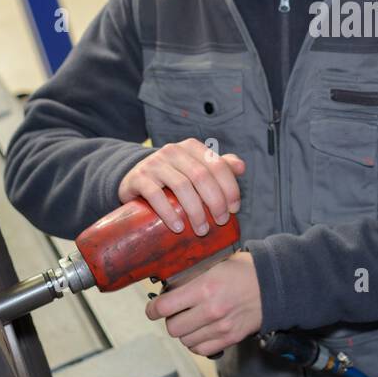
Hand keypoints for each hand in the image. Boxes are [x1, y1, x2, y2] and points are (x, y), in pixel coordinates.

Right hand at [118, 138, 245, 235]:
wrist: (135, 178)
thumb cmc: (174, 176)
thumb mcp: (196, 167)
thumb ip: (219, 166)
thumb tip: (241, 167)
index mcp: (192, 147)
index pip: (218, 165)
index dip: (230, 188)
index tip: (234, 210)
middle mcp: (173, 151)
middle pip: (201, 176)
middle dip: (215, 202)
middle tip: (220, 222)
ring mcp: (154, 163)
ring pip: (181, 186)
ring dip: (195, 211)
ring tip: (202, 230)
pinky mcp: (139, 178)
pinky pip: (155, 195)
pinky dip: (169, 213)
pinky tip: (178, 227)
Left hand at [144, 251, 261, 355]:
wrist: (275, 285)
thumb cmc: (245, 271)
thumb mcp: (216, 264)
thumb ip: (194, 277)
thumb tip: (171, 287)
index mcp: (204, 288)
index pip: (164, 307)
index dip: (152, 309)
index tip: (152, 309)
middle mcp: (210, 310)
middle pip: (172, 327)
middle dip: (169, 320)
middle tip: (174, 313)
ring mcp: (220, 327)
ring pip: (185, 340)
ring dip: (184, 331)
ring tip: (190, 320)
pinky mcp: (229, 338)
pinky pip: (201, 349)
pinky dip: (196, 342)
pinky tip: (200, 331)